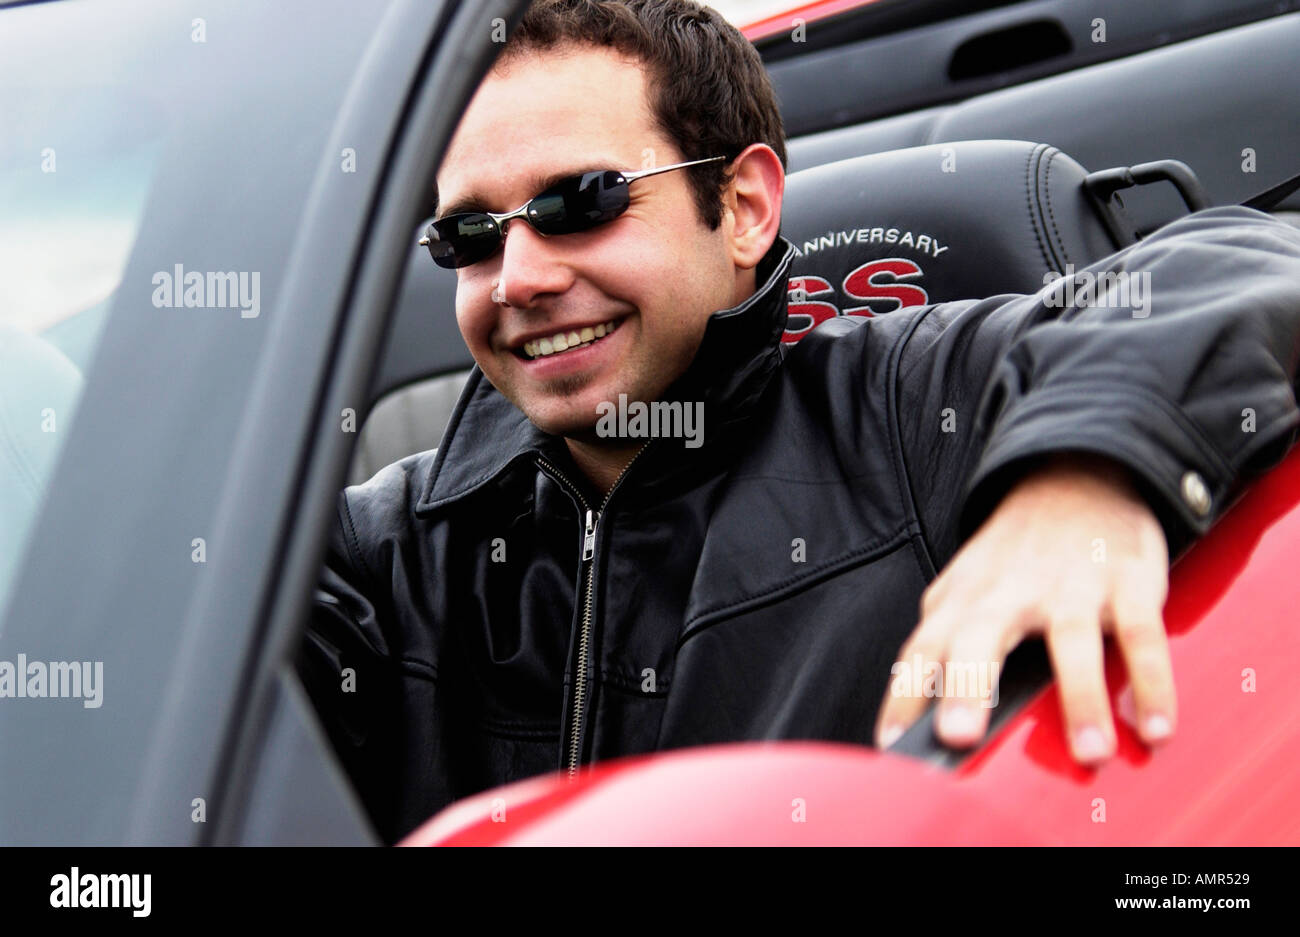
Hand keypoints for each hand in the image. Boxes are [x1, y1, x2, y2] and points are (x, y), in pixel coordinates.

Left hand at [874, 453, 1174, 763]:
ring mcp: (1070, 586)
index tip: (888, 746)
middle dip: (966, 686)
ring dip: (1081, 699)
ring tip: (1089, 755)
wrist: (1078, 473)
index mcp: (962, 600)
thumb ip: (945, 652)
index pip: (920, 651)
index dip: (902, 696)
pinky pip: (1141, 636)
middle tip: (958, 737)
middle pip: (978, 639)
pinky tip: (1156, 728)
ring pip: (1070, 641)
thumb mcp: (966, 593)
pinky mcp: (1127, 582)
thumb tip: (918, 733)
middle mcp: (1008, 592)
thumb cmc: (1013, 559)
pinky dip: (1152, 682)